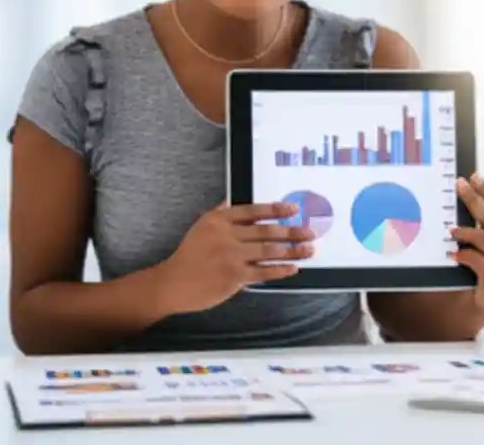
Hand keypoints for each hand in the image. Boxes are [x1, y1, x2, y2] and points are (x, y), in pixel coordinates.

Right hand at [158, 201, 314, 313]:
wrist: (174, 283)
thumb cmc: (189, 255)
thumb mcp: (201, 227)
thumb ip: (220, 214)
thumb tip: (232, 200)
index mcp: (219, 220)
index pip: (253, 211)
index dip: (276, 210)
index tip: (294, 210)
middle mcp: (227, 235)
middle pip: (266, 231)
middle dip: (291, 232)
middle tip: (309, 232)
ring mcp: (232, 256)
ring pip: (269, 251)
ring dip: (292, 250)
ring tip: (308, 250)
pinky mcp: (235, 276)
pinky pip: (264, 271)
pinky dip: (280, 269)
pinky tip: (293, 268)